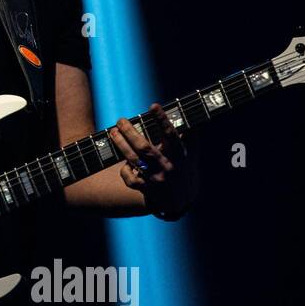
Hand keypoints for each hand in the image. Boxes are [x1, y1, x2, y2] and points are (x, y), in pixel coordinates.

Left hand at [108, 103, 198, 217]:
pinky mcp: (146, 189)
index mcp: (179, 155)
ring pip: (134, 160)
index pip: (170, 134)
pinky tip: (124, 163)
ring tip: (113, 132)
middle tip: (120, 120)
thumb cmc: (185, 168)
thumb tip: (187, 114)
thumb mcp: (191, 153)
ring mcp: (156, 179)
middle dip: (130, 132)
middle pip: (144, 147)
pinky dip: (125, 170)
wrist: (183, 200)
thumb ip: (190, 135)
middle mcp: (167, 166)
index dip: (162, 119)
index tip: (153, 105)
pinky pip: (130, 179)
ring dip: (121, 145)